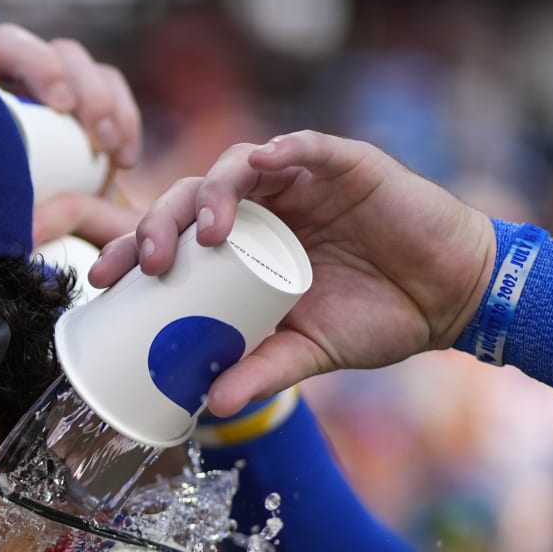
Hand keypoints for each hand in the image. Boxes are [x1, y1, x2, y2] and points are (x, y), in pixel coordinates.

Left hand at [0, 23, 143, 247]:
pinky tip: (125, 159)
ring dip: (93, 95)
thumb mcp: (24, 227)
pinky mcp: (92, 88)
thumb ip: (31, 222)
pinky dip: (123, 116)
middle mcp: (4, 83)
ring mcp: (50, 80)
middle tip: (66, 106)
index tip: (5, 96)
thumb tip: (30, 231)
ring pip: (70, 57)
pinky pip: (110, 83)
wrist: (74, 229)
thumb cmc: (29, 225)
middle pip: (15, 45)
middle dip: (45, 68)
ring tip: (104, 145)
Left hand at [88, 130, 496, 416]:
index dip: (131, 249)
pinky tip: (263, 163)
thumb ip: (262, 371)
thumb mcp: (308, 352)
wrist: (452, 301)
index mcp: (241, 245)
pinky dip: (285, 149)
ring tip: (206, 234)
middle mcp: (262, 206)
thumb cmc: (376, 318)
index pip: (172, 235)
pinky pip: (309, 147)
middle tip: (150, 264)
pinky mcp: (347, 166)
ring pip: (238, 166)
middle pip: (191, 196)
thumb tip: (210, 405)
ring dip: (212, 193)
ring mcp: (302, 181)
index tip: (101, 278)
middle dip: (160, 223)